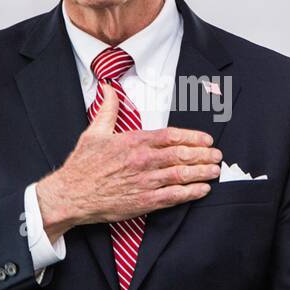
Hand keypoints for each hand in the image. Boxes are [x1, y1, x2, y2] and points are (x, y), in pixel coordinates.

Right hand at [35, 83, 221, 241]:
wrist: (71, 195)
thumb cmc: (82, 165)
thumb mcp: (94, 132)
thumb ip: (108, 109)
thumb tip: (109, 88)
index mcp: (133, 141)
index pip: (171, 136)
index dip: (193, 137)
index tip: (206, 140)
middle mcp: (142, 161)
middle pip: (182, 155)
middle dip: (204, 155)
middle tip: (217, 156)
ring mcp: (145, 182)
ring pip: (182, 175)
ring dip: (202, 173)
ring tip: (215, 171)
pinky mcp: (144, 201)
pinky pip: (174, 197)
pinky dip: (191, 193)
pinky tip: (202, 189)